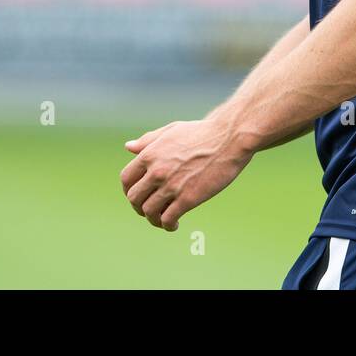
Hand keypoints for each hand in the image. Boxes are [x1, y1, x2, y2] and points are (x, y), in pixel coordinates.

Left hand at [120, 119, 253, 231]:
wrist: (229, 138)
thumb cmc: (202, 132)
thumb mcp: (171, 131)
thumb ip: (148, 141)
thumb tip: (128, 147)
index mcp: (150, 154)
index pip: (126, 179)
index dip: (129, 191)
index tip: (138, 196)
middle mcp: (156, 171)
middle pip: (134, 198)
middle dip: (139, 207)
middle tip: (149, 210)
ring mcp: (171, 186)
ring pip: (149, 212)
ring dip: (153, 219)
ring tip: (163, 220)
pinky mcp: (188, 198)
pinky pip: (168, 218)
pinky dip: (168, 225)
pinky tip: (174, 224)